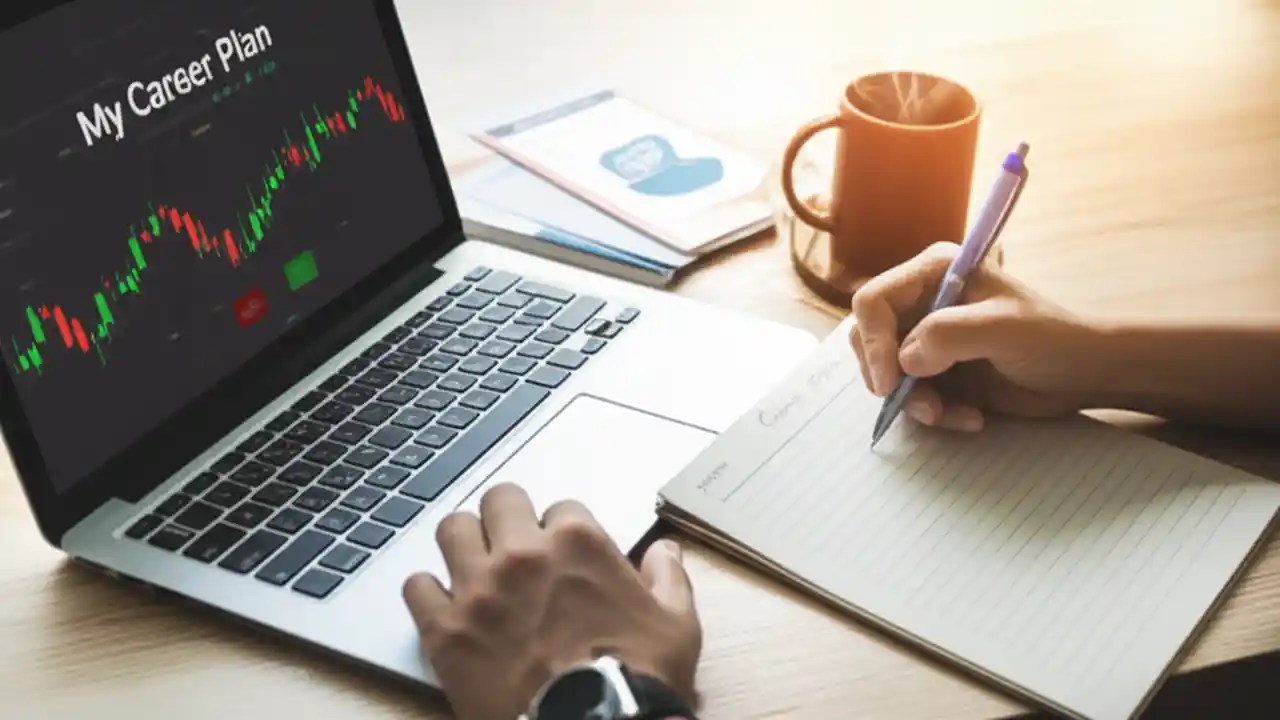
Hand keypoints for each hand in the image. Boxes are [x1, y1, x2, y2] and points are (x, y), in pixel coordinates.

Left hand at [403, 484, 700, 719]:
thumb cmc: (637, 681)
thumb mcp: (675, 625)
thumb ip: (668, 578)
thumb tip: (665, 551)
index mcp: (578, 544)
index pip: (562, 507)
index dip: (563, 531)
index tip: (564, 556)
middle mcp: (522, 555)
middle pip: (499, 500)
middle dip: (507, 518)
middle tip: (513, 545)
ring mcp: (478, 590)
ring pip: (451, 530)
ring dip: (464, 543)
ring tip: (475, 565)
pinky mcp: (446, 631)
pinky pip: (416, 587)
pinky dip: (429, 592)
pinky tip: (445, 605)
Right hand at [850, 242, 1103, 430]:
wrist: (1085, 374)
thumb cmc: (1054, 339)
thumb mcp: (1003, 329)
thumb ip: (949, 335)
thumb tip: (905, 360)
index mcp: (934, 272)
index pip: (874, 301)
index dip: (873, 342)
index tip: (890, 382)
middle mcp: (923, 300)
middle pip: (869, 338)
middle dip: (890, 377)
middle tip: (923, 406)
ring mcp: (929, 336)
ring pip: (887, 372)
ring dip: (915, 401)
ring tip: (951, 415)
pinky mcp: (938, 369)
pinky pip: (912, 394)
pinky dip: (936, 412)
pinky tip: (971, 417)